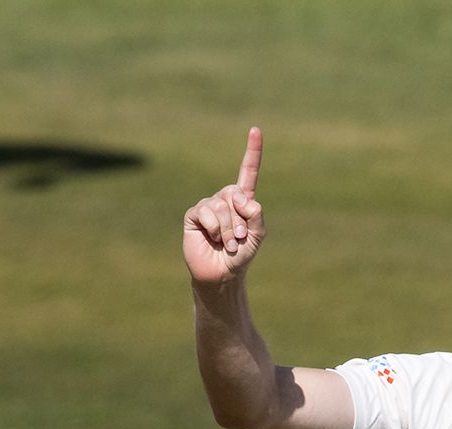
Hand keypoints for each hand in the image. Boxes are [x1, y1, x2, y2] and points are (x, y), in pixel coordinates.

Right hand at [184, 127, 265, 285]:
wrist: (222, 274)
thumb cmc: (240, 256)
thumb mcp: (257, 236)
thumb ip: (256, 215)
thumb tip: (243, 199)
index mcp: (242, 201)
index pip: (247, 172)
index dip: (252, 152)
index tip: (256, 130)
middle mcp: (224, 199)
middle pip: (234, 194)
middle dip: (240, 220)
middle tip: (239, 239)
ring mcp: (208, 205)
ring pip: (221, 206)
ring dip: (228, 229)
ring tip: (228, 244)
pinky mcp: (194, 214)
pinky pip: (205, 211)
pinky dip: (214, 227)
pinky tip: (213, 238)